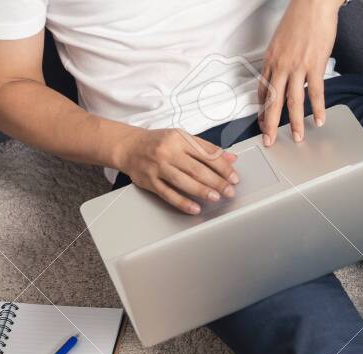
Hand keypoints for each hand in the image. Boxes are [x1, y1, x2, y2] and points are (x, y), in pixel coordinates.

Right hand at [113, 127, 238, 213]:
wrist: (128, 146)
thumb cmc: (158, 142)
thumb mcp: (182, 138)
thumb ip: (206, 148)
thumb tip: (231, 158)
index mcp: (179, 138)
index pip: (206, 153)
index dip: (223, 167)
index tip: (234, 177)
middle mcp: (168, 151)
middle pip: (196, 168)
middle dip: (216, 181)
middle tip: (229, 191)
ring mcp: (158, 167)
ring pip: (183, 181)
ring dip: (201, 191)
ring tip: (216, 197)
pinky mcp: (149, 181)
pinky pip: (168, 194)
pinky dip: (182, 202)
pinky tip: (195, 208)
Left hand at [259, 0, 341, 144]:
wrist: (313, 3)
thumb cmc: (299, 18)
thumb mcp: (281, 40)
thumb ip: (280, 60)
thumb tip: (284, 74)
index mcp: (270, 59)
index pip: (263, 90)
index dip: (262, 109)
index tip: (262, 123)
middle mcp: (281, 65)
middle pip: (273, 100)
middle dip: (270, 124)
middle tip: (269, 141)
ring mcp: (297, 66)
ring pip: (293, 101)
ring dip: (295, 123)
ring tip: (297, 137)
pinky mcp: (315, 65)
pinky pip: (316, 92)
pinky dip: (319, 108)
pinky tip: (320, 120)